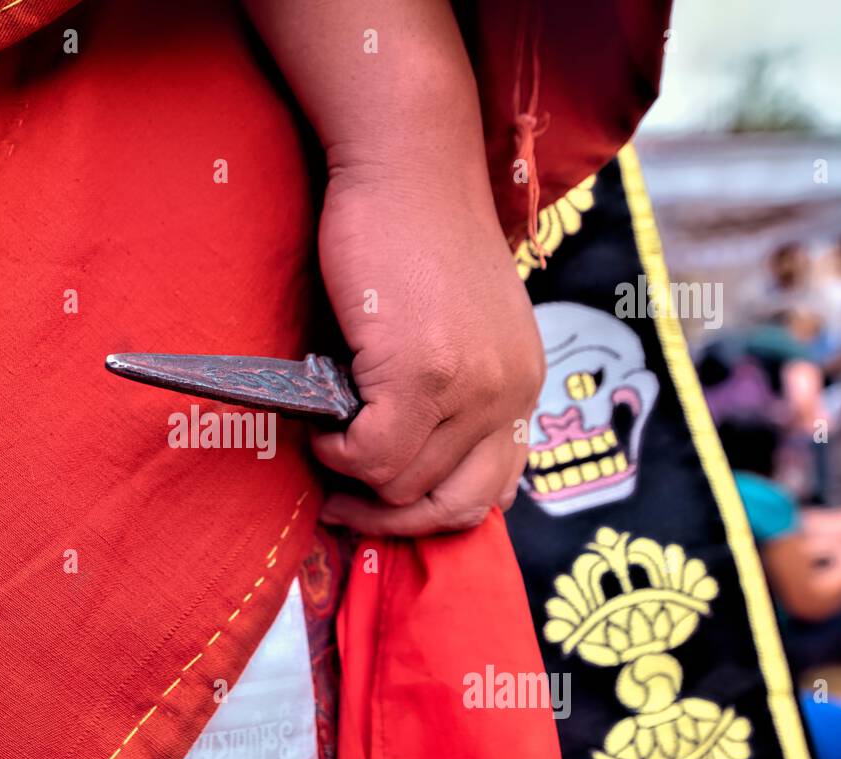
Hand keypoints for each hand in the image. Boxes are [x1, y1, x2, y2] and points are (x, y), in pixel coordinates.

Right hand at [313, 172, 543, 535]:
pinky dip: (334, 451)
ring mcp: (471, 387)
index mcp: (521, 383)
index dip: (429, 511)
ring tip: (324, 435)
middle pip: (448, 504)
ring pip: (402, 485)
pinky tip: (319, 419)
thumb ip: (443, 393)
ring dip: (351, 472)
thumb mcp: (451, 327)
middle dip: (385, 514)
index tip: (379, 501)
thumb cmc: (411, 236)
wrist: (406, 162)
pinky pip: (370, 456)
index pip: (491, 491)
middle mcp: (510, 392)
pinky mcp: (423, 374)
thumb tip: (392, 463)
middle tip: (338, 499)